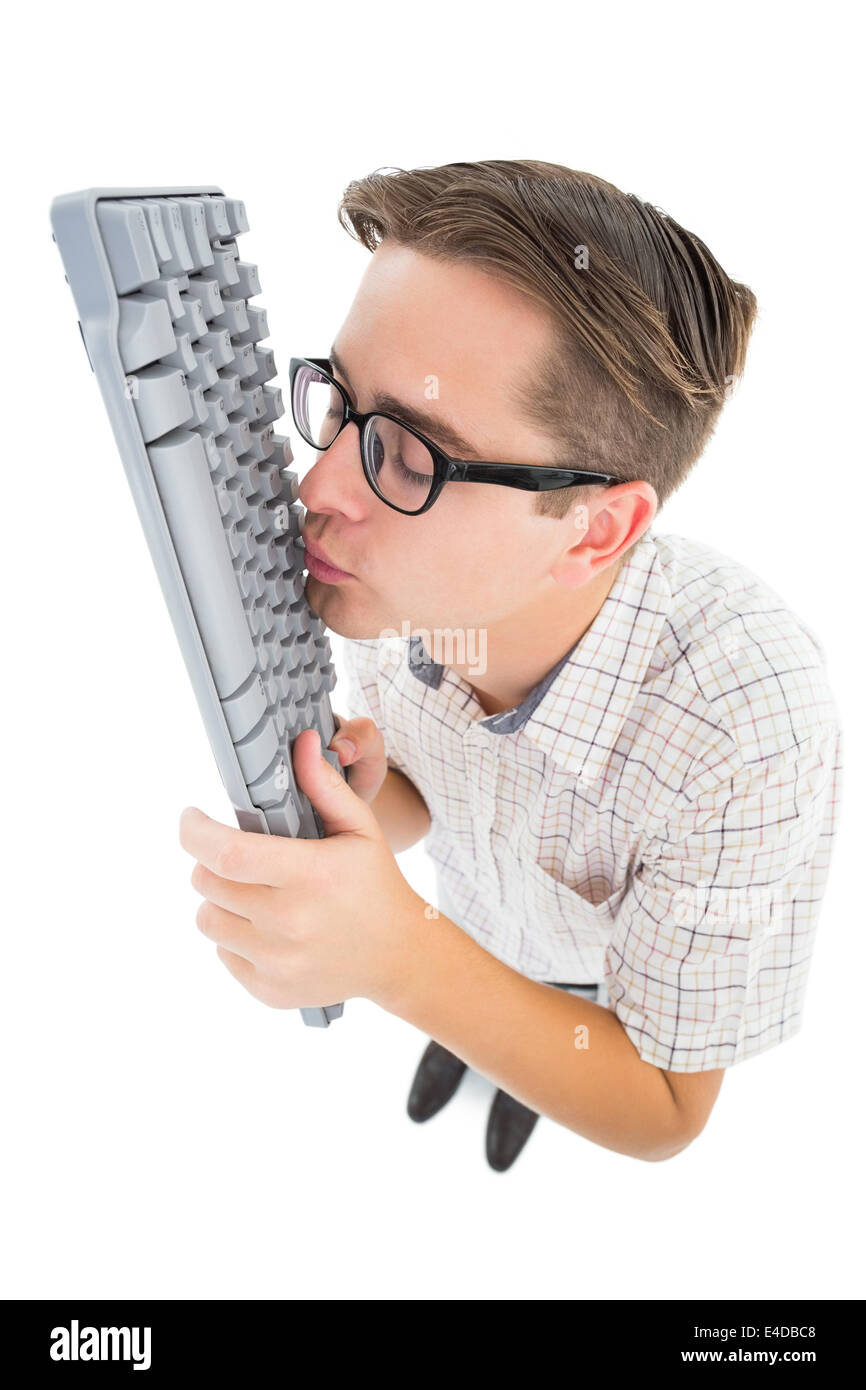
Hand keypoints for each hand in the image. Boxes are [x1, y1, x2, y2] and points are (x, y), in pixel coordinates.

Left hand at [179, 727, 421, 1010]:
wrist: (399, 956)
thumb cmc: (375, 883)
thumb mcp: (361, 828)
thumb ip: (325, 787)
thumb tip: (302, 744)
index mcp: (310, 875)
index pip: (227, 852)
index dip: (195, 832)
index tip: (190, 817)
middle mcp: (289, 922)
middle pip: (207, 882)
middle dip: (210, 861)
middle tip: (235, 854)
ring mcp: (277, 961)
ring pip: (207, 918)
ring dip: (219, 898)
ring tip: (251, 890)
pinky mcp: (268, 990)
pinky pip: (222, 952)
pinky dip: (234, 935)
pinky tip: (267, 926)